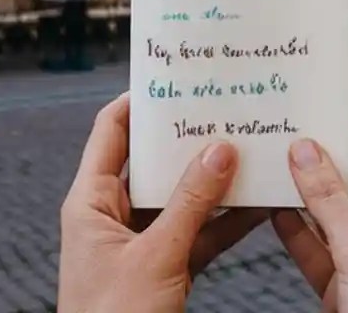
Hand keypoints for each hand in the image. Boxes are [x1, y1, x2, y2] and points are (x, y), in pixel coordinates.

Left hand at [58, 94, 266, 312]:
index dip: (140, 101)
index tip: (177, 78)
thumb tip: (219, 150)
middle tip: (226, 109)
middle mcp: (112, 215)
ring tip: (253, 150)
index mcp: (90, 202)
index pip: (112, 131)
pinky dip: (224, 222)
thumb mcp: (156, 257)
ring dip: (215, 181)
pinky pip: (197, 234)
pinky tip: (258, 206)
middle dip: (191, 139)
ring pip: (181, 198)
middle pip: (153, 161)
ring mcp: (139, 243)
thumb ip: (190, 203)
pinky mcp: (163, 269)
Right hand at [272, 123, 347, 311]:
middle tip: (289, 130)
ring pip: (333, 218)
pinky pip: (318, 250)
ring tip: (273, 162)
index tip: (324, 108)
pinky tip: (272, 207)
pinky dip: (296, 231)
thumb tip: (305, 150)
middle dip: (324, 163)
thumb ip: (328, 201)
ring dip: (304, 195)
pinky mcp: (346, 290)